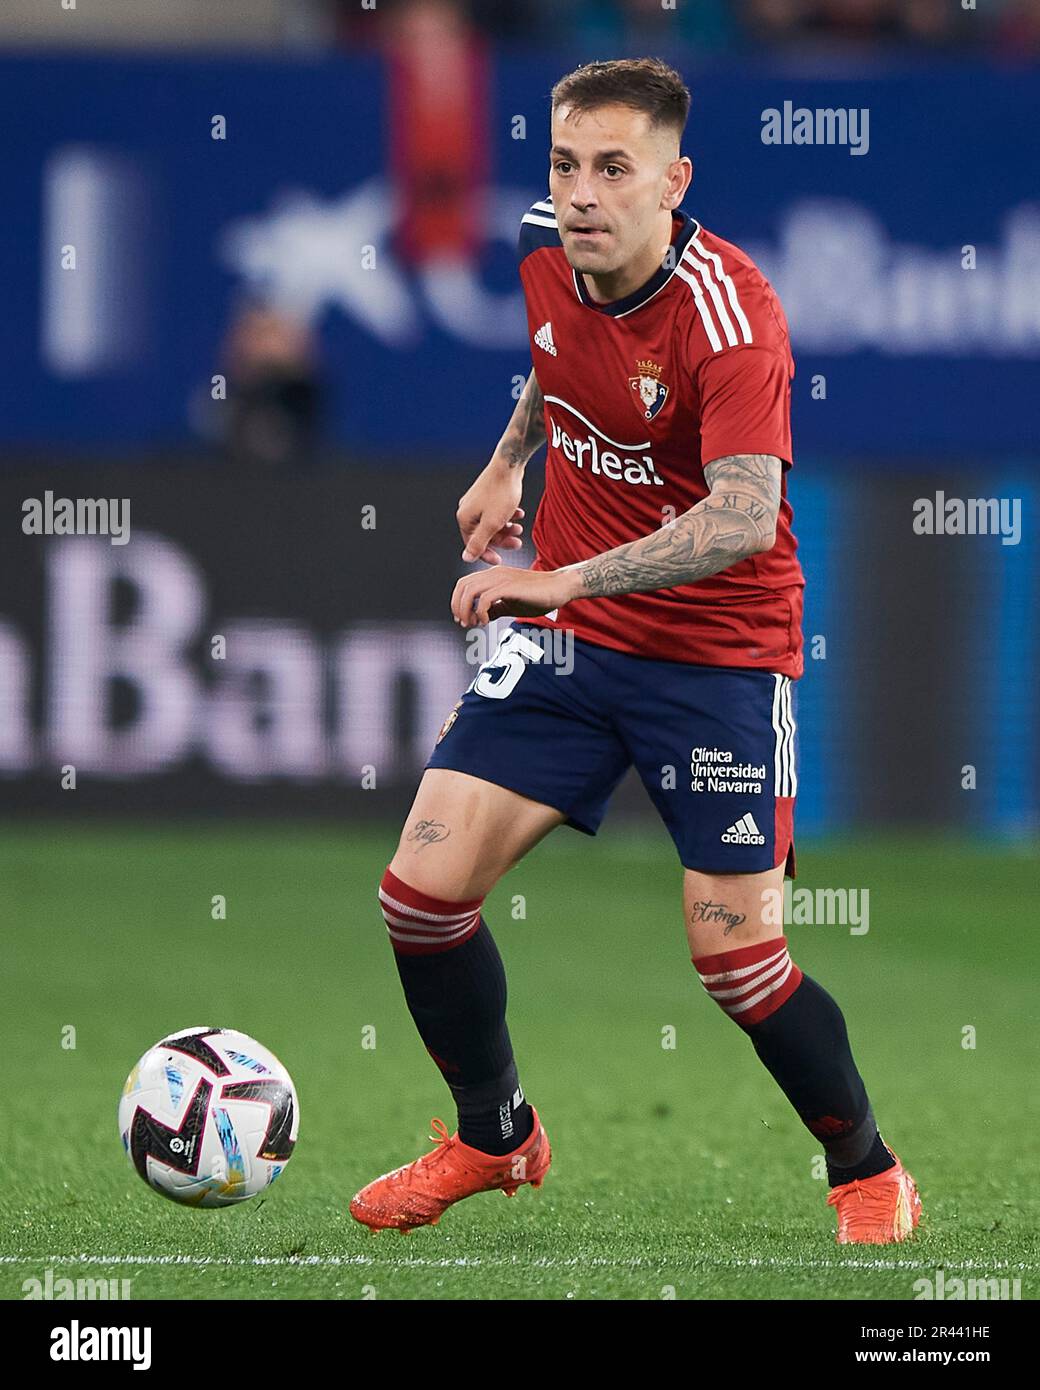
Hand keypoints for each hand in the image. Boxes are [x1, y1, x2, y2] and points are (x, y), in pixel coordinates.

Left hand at [451, 566, 582, 627]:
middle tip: (466, 623)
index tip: (463, 620)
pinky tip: (487, 621)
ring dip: (467, 610)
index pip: (464, 584)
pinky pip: (485, 598)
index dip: (458, 602)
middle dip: (458, 607)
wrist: (559, 588)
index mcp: (492, 576)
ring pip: (470, 591)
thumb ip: (495, 609)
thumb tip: (480, 617)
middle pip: (462, 586)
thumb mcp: (510, 604)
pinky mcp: (509, 586)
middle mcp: (493, 574)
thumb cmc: (538, 595)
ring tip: (475, 623)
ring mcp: (501, 579)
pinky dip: (481, 612)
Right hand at [456, 462, 524, 564]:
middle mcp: (467, 510)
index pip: (473, 545)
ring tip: (520, 528)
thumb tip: (466, 559)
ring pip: (491, 523)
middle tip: (518, 543)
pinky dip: (507, 516)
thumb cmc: (501, 494)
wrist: (509, 465)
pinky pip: (496, 511)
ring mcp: (477, 502)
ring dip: (506, 528)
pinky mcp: (487, 495)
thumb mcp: (492, 524)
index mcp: (464, 518)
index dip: (487, 554)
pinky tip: (519, 514)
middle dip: (501, 540)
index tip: (501, 560)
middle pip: (483, 534)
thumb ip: (479, 543)